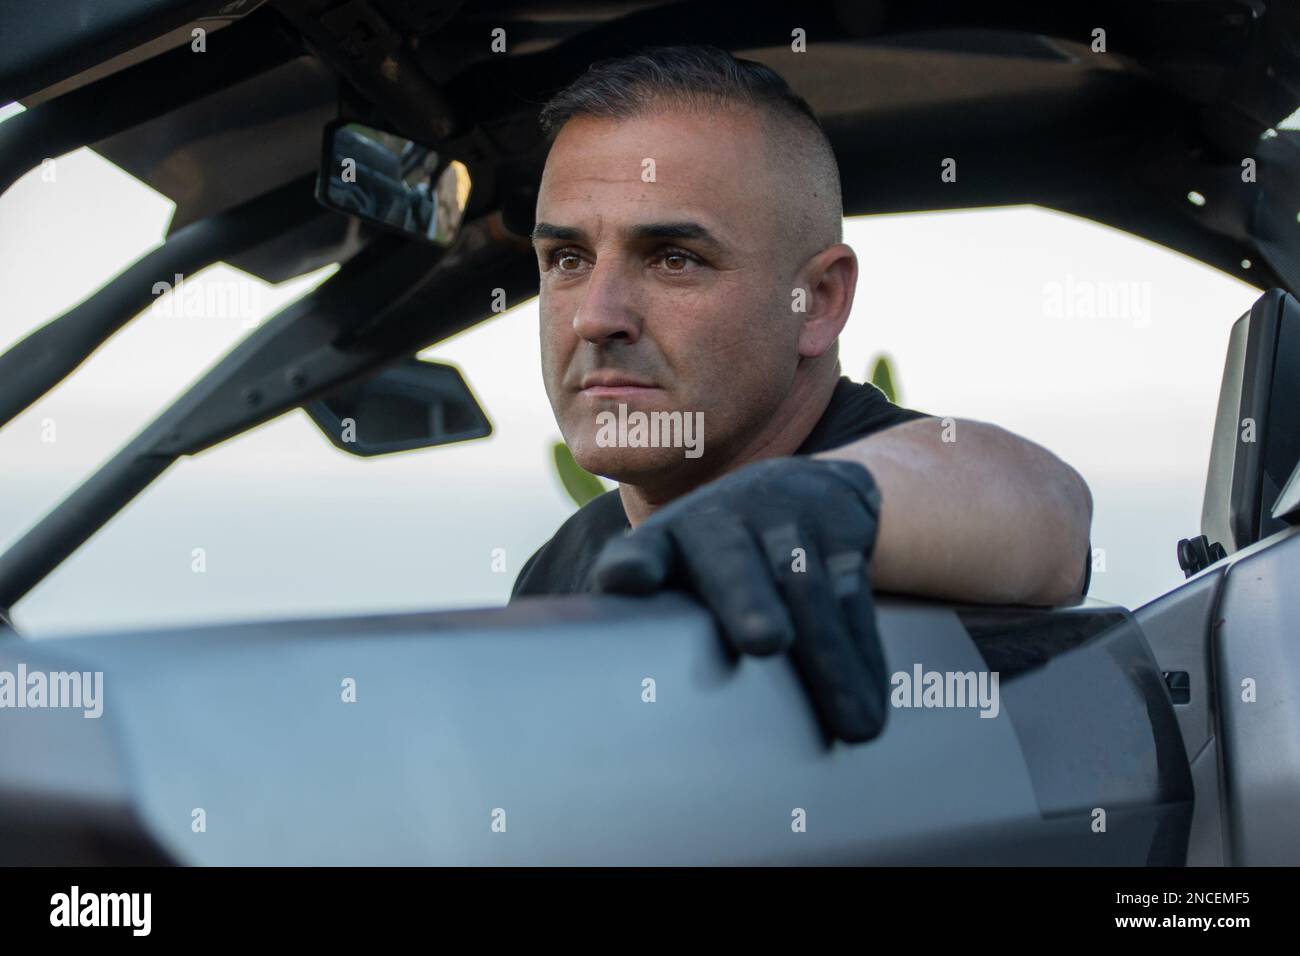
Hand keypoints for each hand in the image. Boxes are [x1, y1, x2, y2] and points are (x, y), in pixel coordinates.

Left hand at [591, 457, 888, 743]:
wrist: (803, 490)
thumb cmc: (721, 560)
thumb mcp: (678, 571)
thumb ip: (646, 624)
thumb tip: (616, 715)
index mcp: (670, 540)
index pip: (642, 551)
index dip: (633, 565)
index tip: (629, 582)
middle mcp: (723, 522)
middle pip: (731, 563)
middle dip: (748, 599)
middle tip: (765, 642)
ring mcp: (785, 521)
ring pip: (809, 590)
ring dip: (831, 659)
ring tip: (852, 726)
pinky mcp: (840, 531)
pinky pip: (856, 598)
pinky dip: (867, 657)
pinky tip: (875, 706)